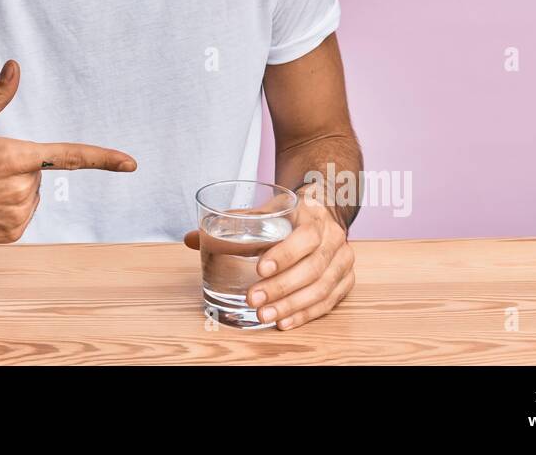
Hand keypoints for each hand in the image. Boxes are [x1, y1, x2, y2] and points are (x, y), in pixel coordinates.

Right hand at [0, 60, 136, 247]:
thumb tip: (14, 67)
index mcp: (12, 158)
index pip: (68, 155)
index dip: (103, 158)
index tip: (130, 162)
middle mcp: (19, 189)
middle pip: (40, 170)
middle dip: (19, 165)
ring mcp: (16, 215)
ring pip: (33, 192)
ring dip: (15, 187)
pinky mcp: (11, 234)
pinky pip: (24, 212)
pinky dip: (10, 206)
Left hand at [183, 182, 354, 329]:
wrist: (322, 212)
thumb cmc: (287, 214)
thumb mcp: (263, 212)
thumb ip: (230, 225)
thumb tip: (190, 239)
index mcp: (314, 215)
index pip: (305, 236)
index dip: (285, 254)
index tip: (259, 268)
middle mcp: (334, 238)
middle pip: (312, 267)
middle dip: (281, 287)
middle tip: (252, 299)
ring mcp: (343, 260)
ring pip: (321, 288)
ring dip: (291, 305)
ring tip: (264, 316)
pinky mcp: (346, 280)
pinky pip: (329, 302)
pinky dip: (305, 314)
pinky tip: (284, 322)